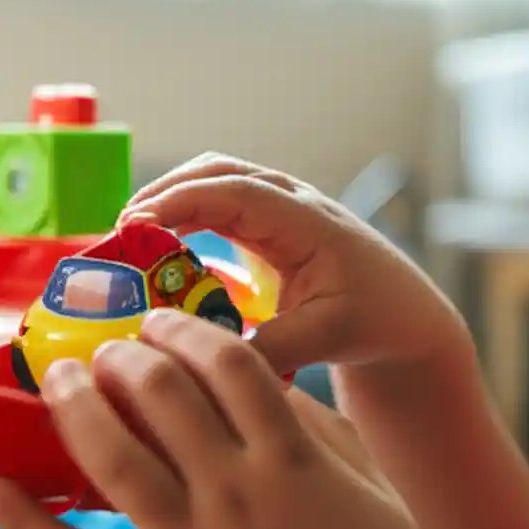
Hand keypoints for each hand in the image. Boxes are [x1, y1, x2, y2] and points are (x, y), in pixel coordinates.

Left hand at [0, 309, 447, 528]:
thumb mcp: (371, 489)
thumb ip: (321, 429)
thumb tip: (268, 381)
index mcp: (293, 461)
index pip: (228, 365)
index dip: (187, 331)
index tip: (163, 323)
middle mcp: (237, 494)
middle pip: (164, 394)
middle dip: (126, 358)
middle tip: (110, 352)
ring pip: (115, 457)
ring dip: (76, 406)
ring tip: (61, 380)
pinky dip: (25, 522)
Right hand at [120, 153, 472, 376]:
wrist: (407, 317)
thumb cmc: (377, 320)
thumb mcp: (329, 335)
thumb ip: (274, 345)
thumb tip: (212, 355)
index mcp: (309, 221)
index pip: (238, 193)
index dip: (184, 202)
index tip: (136, 223)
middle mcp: (294, 202)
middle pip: (219, 172)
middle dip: (166, 192)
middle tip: (120, 229)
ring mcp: (283, 208)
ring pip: (217, 181)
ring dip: (173, 198)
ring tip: (130, 235)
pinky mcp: (273, 225)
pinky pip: (222, 205)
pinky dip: (187, 215)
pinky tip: (159, 247)